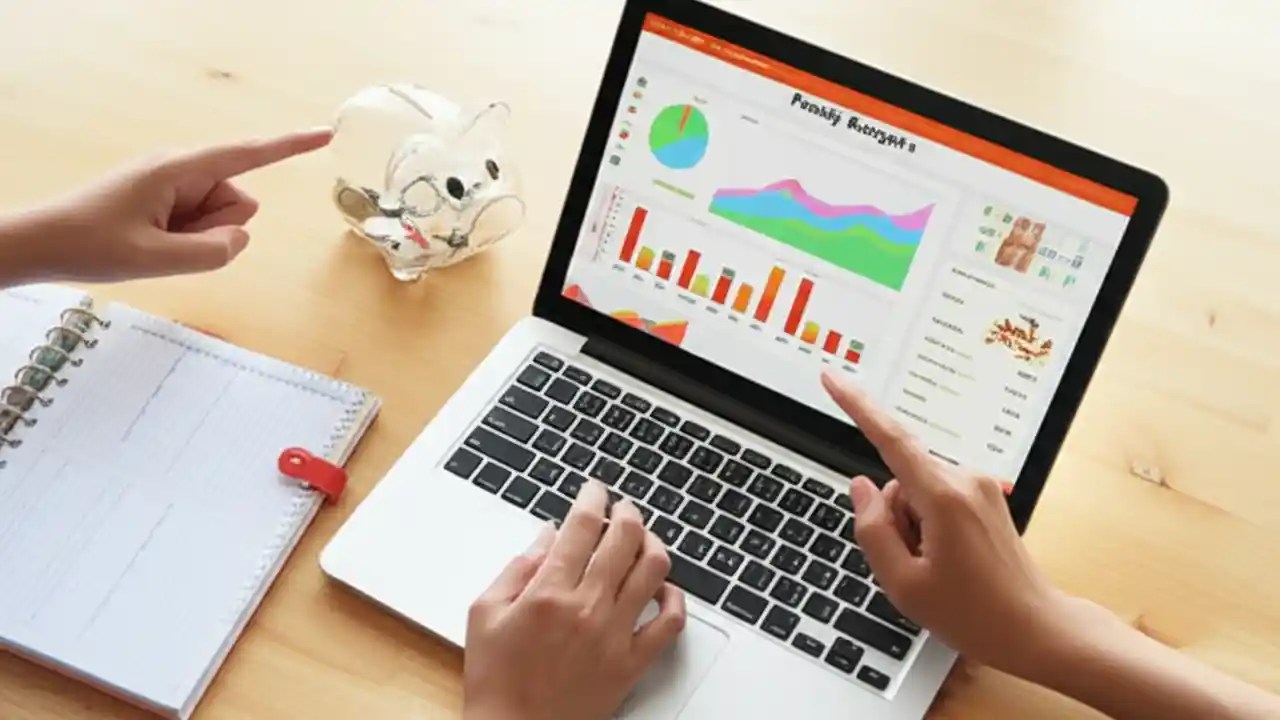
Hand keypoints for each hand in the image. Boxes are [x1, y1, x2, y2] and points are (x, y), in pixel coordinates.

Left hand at [0, 128, 330, 285]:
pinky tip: (152, 244)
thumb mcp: (156, 258)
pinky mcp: (167, 201)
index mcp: (180, 170)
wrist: (42, 245)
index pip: (249, 154)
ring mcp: (175, 185)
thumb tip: (240, 237)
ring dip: (200, 239)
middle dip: (219, 229)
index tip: (326, 135)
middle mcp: (182, 171)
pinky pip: (203, 225)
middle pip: (237, 201)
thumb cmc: (91, 244)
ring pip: (222, 218)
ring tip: (156, 245)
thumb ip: (213, 252)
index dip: (290, 146)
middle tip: (170, 244)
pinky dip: (188, 241)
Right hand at [464, 482, 686, 719]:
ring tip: (644, 539)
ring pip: (653, 571)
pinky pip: (669, 622)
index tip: (594, 490)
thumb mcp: (485, 613)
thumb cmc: (496, 678)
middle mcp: (587, 608)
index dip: (592, 498)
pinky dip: (674, 598)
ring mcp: (615, 635)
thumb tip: (548, 535)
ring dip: (652, 544)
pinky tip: (664, 588)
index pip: (582, 526)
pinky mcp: (632, 663)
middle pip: (625, 539)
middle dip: (627, 512)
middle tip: (622, 508)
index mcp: (548, 592)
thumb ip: (517, 568)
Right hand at [820, 371, 1071, 674]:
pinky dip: (928, 524)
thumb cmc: (974, 614)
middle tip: (913, 566)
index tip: (833, 378)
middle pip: (898, 479)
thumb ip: (872, 528)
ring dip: (911, 524)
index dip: (855, 406)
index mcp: (944, 498)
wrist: (1036, 629)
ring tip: (936, 568)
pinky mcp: (985, 495)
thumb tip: (861, 486)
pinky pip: (936, 497)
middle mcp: (965, 480)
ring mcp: (979, 486)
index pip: (890, 439)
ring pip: (915, 490)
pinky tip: (949, 560)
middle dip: (891, 516)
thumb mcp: (903, 583)